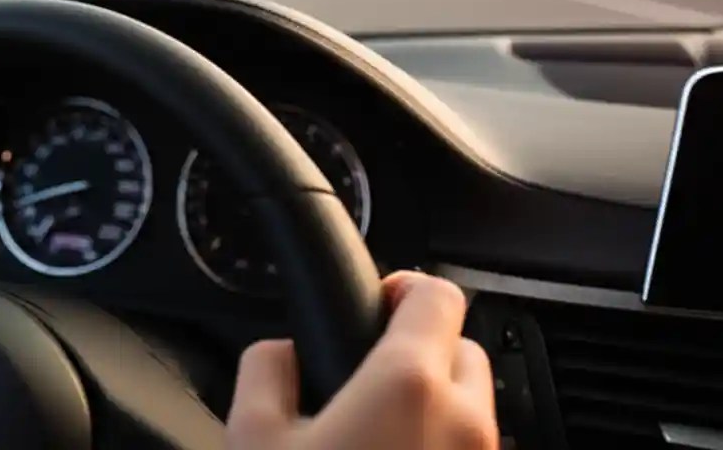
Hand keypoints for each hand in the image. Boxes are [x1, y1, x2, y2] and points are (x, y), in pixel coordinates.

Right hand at [226, 271, 496, 449]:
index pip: (437, 294)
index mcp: (409, 388)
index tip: (379, 302)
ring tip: (373, 441)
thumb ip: (267, 370)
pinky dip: (439, 449)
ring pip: (470, 411)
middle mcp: (465, 424)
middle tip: (366, 386)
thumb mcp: (252, 438)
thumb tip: (281, 356)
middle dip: (418, 357)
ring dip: (432, 411)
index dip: (403, 288)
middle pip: (461, 351)